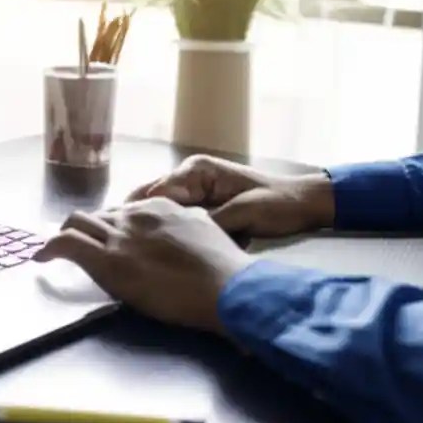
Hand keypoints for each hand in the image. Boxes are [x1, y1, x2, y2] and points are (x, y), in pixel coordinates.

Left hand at [33, 197, 253, 334]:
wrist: (228, 287)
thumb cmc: (225, 269)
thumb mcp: (208, 229)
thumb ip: (188, 225)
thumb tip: (184, 230)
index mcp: (161, 207)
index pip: (124, 211)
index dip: (113, 226)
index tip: (109, 239)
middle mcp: (137, 215)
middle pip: (99, 216)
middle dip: (87, 230)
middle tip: (80, 246)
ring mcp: (121, 237)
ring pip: (78, 223)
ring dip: (65, 235)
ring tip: (55, 249)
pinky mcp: (109, 261)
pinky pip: (67, 244)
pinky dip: (50, 247)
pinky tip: (41, 257)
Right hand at [128, 155, 335, 238]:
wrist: (304, 204)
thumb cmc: (276, 204)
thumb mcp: (242, 213)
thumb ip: (209, 222)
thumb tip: (178, 236)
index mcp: (197, 171)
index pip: (156, 191)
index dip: (136, 213)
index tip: (119, 234)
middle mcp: (190, 176)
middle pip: (150, 198)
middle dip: (135, 220)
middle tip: (118, 246)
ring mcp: (195, 191)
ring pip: (159, 210)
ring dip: (149, 227)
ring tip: (130, 250)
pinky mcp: (202, 206)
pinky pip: (175, 218)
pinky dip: (166, 231)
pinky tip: (155, 251)